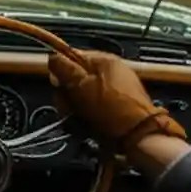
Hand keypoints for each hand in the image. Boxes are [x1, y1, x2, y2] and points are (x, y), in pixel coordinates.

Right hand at [48, 51, 185, 154]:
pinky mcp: (119, 104)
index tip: (59, 88)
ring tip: (78, 119)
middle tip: (68, 108)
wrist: (138, 135)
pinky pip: (95, 104)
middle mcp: (112, 70)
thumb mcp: (82, 86)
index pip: (72, 57)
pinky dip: (88, 113)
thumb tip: (52, 56)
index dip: (61, 73)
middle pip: (77, 77)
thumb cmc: (108, 109)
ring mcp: (117, 87)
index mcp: (104, 59)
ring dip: (76, 107)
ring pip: (84, 93)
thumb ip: (64, 69)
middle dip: (68, 94)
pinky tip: (88, 123)